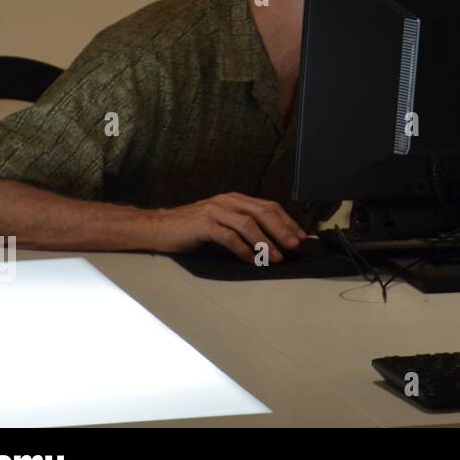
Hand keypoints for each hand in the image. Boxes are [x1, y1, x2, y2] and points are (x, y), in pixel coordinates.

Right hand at [152, 193, 307, 263]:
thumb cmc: (192, 228)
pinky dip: (243, 250)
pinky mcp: (203, 225)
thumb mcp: (223, 222)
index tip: (301, 236)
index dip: (287, 221)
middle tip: (295, 246)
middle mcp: (228, 201)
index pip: (269, 207)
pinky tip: (252, 260)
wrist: (158, 228)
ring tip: (277, 257)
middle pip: (263, 212)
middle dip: (283, 230)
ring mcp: (215, 211)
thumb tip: (274, 241)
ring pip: (248, 223)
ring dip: (266, 242)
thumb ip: (244, 226)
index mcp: (236, 199)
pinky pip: (228, 237)